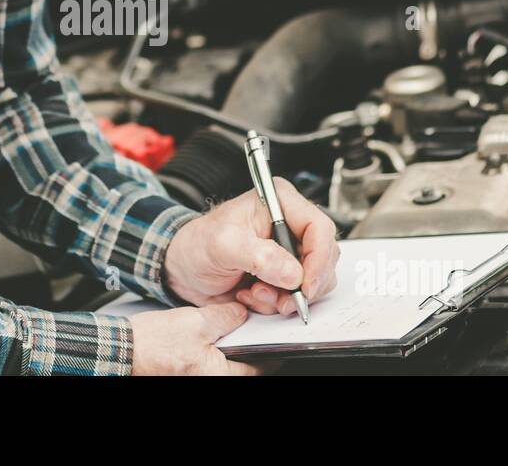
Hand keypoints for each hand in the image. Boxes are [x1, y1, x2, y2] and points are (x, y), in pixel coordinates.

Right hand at [129, 302, 259, 374]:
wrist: (122, 350)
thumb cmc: (152, 345)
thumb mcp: (197, 322)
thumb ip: (226, 317)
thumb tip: (241, 314)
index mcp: (220, 375)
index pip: (261, 365)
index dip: (267, 344)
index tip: (269, 330)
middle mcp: (211, 380)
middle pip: (243, 363)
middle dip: (243, 342)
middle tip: (238, 323)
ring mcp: (199, 378)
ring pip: (225, 361)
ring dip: (225, 343)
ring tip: (214, 327)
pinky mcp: (188, 373)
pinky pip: (209, 361)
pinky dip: (210, 347)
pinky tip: (200, 334)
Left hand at [163, 177, 338, 315]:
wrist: (182, 268)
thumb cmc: (197, 244)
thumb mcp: (222, 244)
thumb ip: (258, 256)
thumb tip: (292, 273)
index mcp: (280, 203)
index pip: (320, 228)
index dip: (319, 259)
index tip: (305, 285)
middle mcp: (290, 225)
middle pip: (324, 258)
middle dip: (302, 284)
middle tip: (277, 297)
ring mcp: (289, 252)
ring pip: (314, 281)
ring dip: (286, 297)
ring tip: (255, 292)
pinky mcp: (284, 275)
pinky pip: (298, 296)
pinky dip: (276, 304)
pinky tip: (252, 295)